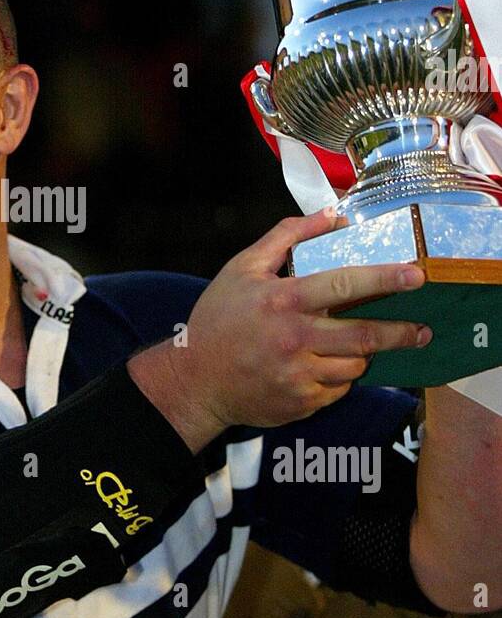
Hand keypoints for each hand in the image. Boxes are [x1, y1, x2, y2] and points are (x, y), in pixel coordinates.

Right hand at [179, 208, 430, 429]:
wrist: (195, 380)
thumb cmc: (219, 319)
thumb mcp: (243, 268)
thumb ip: (287, 236)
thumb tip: (330, 214)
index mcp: (283, 300)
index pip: (344, 285)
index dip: (384, 279)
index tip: (415, 276)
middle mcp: (294, 339)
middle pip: (364, 335)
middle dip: (400, 332)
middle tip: (422, 328)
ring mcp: (299, 375)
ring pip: (355, 365)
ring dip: (363, 354)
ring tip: (358, 345)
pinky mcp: (301, 403)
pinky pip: (338, 389)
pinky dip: (340, 377)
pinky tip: (325, 366)